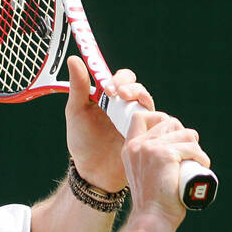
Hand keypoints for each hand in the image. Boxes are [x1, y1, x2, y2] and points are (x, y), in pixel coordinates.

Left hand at [64, 56, 153, 193]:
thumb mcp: (77, 112)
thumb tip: (74, 59)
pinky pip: (157, 123)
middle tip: (121, 96)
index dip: (119, 79)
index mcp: (110, 97)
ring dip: (142, 102)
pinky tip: (144, 125)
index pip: (123, 78)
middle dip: (133, 89)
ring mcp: (138, 121)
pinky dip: (154, 121)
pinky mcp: (147, 135)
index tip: (109, 89)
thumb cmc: (83, 142)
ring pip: (149, 104)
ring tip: (130, 109)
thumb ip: (78, 87)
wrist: (94, 173)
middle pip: (139, 89)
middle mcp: (126, 106)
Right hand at [121, 109, 208, 231]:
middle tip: (190, 153)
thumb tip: (172, 144)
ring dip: (196, 147)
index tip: (173, 135)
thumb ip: (149, 159)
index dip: (160, 119)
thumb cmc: (154, 202)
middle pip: (169, 122)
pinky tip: (203, 165)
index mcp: (130, 148)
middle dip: (184, 134)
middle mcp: (138, 145)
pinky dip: (202, 156)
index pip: (141, 117)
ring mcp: (150, 148)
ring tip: (196, 162)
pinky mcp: (165, 154)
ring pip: (184, 133)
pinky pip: (192, 147)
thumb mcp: (145, 173)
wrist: (152, 219)